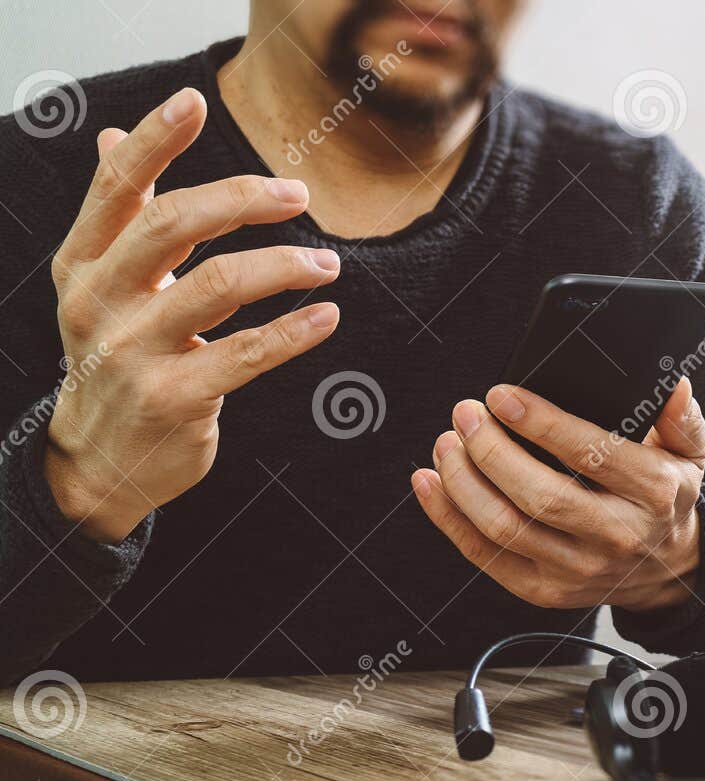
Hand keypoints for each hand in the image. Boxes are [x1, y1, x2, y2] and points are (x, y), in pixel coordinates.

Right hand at [44, 87, 341, 542]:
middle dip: (243, 200)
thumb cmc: (113, 361)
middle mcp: (101, 302)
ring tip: (328, 265)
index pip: (118, 189)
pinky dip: (295, 333)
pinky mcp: (175, 399)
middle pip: (174, 226)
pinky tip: (328, 317)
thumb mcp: (99, 287)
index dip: (156, 140)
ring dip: (285, 267)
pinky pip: (247, 354)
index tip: (195, 100)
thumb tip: (115, 138)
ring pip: (219, 286)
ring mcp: (134, 353)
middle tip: (299, 195)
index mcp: (82, 265)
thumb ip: (118, 218)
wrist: (100, 462)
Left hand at [411, 378, 704, 612]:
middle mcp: (617, 536)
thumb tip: (673, 384)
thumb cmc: (666, 497)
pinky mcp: (545, 590)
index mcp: (653, 494)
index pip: (592, 455)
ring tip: (446, 442)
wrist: (667, 570)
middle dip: (490, 450)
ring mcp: (578, 570)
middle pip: (540, 497)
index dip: (540, 424)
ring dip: (463, 482)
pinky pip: (485, 556)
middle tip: (465, 413)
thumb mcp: (689, 454)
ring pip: (505, 528)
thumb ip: (682, 417)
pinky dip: (448, 518)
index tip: (502, 396)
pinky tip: (429, 481)